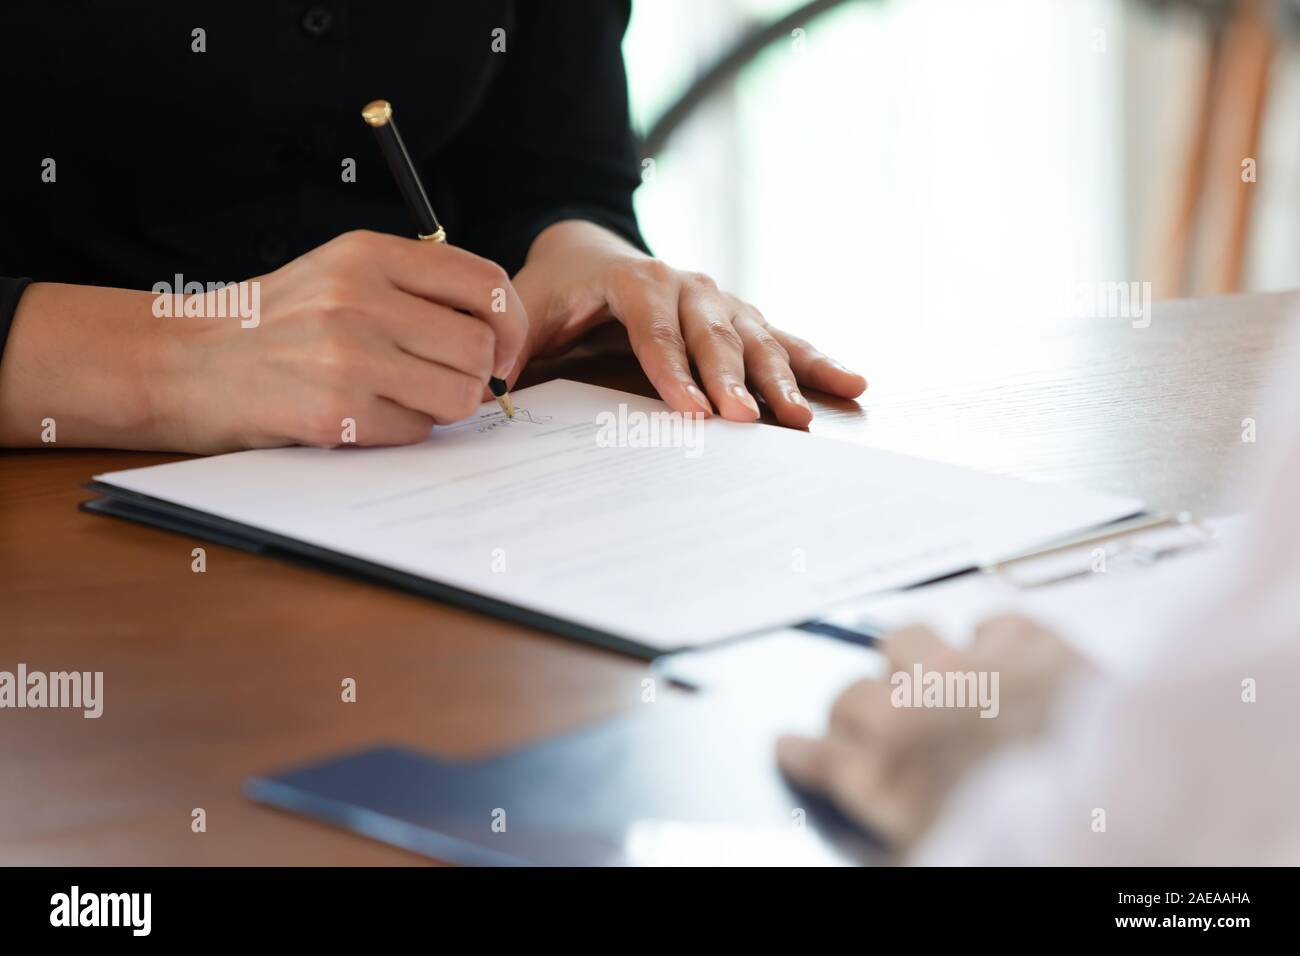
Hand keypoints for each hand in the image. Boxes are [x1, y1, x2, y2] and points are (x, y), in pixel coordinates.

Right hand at [168, 230, 527, 450]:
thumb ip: (416, 288)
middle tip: (446, 383)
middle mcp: (360, 298)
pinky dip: (401, 432)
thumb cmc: (275, 322)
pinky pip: (415, 432)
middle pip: (479, 347)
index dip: (511, 326)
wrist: (183, 361)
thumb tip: (499, 337)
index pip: (485, 284)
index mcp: (369, 254)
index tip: (504, 353)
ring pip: (458, 395)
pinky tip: (362, 415)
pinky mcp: (334, 411)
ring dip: (441, 407)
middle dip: (475, 376)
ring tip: (398, 397)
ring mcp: (347, 355)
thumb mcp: (340, 272)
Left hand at [511, 221, 865, 426]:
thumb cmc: (557, 290)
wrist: (588, 252)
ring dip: (782, 378)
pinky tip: (852, 385)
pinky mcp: (740, 315)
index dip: (674, 370)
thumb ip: (515, 340)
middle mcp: (685, 284)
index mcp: (634, 280)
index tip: (693, 411)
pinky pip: (783, 338)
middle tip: (751, 423)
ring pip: (756, 337)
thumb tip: (497, 384)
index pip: (656, 328)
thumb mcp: (527, 308)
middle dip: (734, 379)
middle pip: (715, 334)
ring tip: (804, 419)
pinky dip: (817, 361)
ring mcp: (719, 298)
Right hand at [776, 616, 1087, 850]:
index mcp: (889, 777)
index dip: (803, 750)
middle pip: (851, 696)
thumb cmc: (1028, 837)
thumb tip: (846, 783)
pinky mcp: (1025, 644)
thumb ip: (887, 808)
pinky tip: (998, 657)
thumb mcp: (934, 835)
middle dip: (857, 711)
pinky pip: (988, 622)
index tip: (791, 744)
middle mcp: (913, 714)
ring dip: (909, 660)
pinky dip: (991, 640)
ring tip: (928, 674)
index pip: (821, 755)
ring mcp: (966, 670)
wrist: (1125, 812)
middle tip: (878, 723)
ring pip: (902, 638)